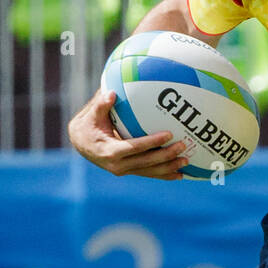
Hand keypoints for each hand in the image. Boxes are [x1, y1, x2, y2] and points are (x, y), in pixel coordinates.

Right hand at [67, 89, 189, 179]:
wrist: (81, 144)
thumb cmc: (88, 126)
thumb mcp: (91, 115)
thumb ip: (101, 105)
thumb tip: (111, 93)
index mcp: (110, 151)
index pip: (135, 147)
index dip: (152, 142)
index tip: (168, 134)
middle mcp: (118, 165)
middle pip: (146, 162)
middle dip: (166, 155)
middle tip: (182, 146)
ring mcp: (124, 170)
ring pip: (150, 171)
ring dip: (169, 167)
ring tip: (186, 161)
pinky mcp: (129, 171)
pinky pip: (149, 173)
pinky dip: (164, 174)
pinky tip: (180, 174)